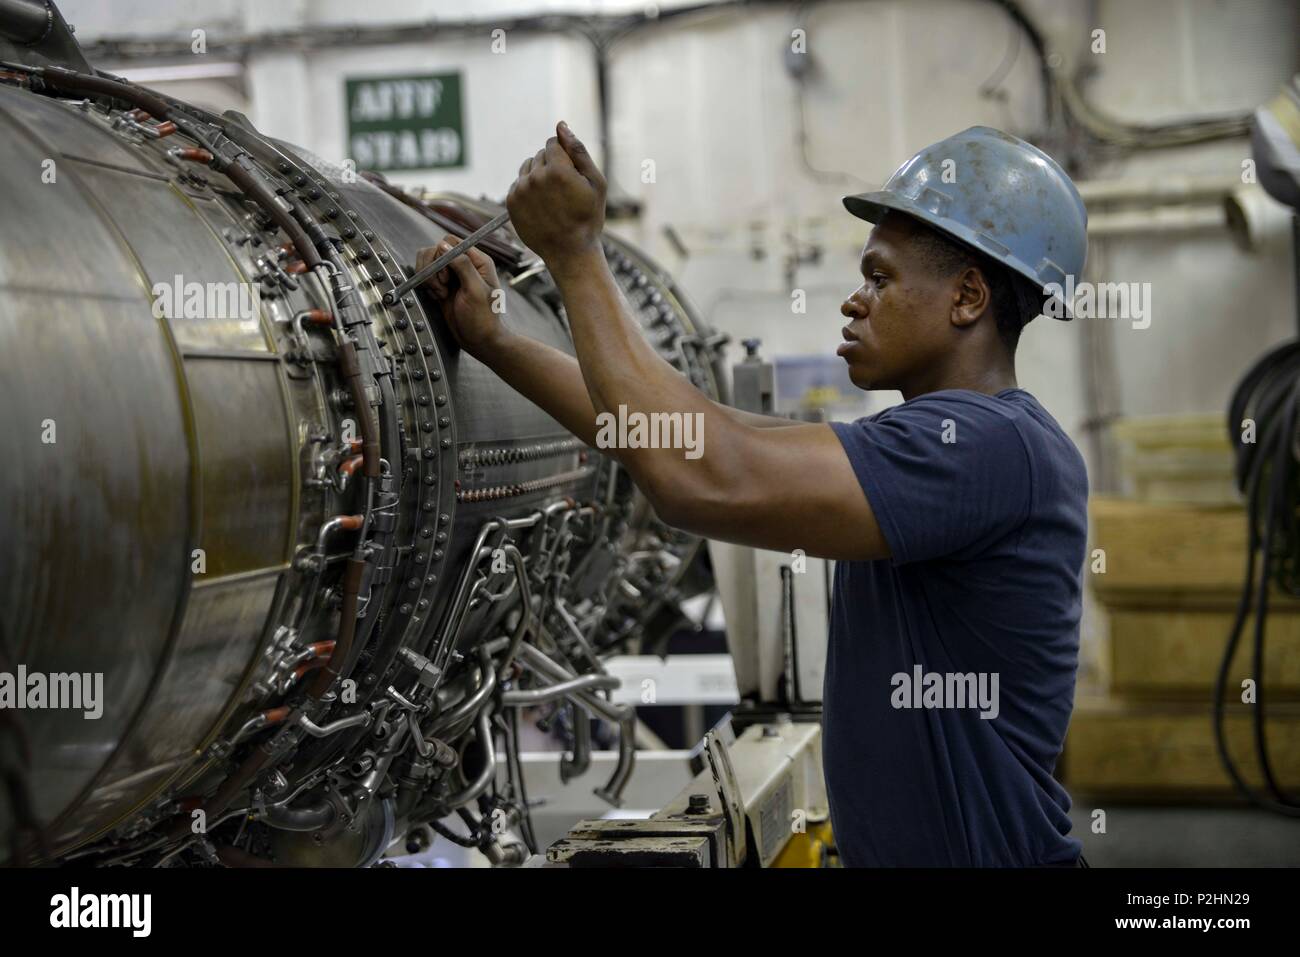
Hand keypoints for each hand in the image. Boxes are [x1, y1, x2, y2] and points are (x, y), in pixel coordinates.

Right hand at [416, 235, 508, 358]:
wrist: (479, 340)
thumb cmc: (483, 318)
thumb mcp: (475, 290)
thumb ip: (462, 265)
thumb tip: (444, 245)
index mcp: (478, 261)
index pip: (451, 242)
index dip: (443, 256)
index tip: (445, 277)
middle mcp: (464, 264)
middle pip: (436, 250)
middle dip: (434, 269)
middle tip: (443, 287)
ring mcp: (452, 274)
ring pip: (429, 261)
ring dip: (429, 277)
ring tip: (441, 293)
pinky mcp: (443, 285)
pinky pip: (427, 275)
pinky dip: (428, 286)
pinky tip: (438, 298)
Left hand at [506, 121, 606, 270]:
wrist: (570, 251)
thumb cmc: (588, 217)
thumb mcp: (596, 182)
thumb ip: (578, 150)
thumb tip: (561, 126)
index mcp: (557, 169)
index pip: (553, 142)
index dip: (564, 156)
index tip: (571, 175)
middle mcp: (535, 177)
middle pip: (540, 154)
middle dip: (552, 165)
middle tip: (564, 191)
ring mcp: (521, 190)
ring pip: (527, 167)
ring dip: (538, 176)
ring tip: (552, 197)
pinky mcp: (511, 202)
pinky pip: (519, 183)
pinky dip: (529, 190)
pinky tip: (542, 205)